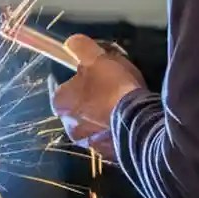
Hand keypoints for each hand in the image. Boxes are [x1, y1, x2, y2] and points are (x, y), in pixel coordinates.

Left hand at [49, 34, 146, 160]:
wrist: (139, 123)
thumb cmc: (113, 88)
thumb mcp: (96, 58)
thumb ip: (80, 48)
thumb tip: (71, 43)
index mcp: (60, 103)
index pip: (60, 85)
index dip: (75, 74)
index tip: (88, 70)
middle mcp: (69, 127)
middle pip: (76, 106)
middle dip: (88, 96)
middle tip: (107, 85)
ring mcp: (89, 143)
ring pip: (92, 123)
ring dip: (101, 114)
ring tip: (120, 103)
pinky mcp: (108, 154)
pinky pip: (108, 136)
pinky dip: (115, 128)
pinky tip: (127, 118)